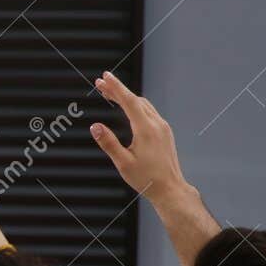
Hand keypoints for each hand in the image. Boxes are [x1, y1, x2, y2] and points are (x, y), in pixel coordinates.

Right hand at [90, 72, 191, 204]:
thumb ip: (109, 143)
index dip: (116, 87)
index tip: (104, 76)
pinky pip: (148, 112)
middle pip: (135, 100)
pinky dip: (135, 106)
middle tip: (99, 83)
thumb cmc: (146, 179)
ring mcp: (162, 127)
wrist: (170, 189)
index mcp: (146, 130)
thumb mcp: (123, 163)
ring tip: (109, 94)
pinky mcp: (164, 132)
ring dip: (126, 97)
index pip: (129, 101)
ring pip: (143, 105)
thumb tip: (95, 126)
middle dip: (117, 90)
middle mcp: (156, 124)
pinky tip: (127, 109)